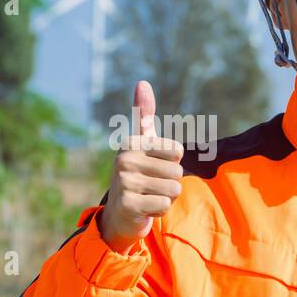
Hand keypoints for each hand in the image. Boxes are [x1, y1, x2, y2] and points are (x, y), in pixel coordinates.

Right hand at [97, 80, 183, 252]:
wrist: (119, 215)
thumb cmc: (138, 174)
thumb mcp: (142, 143)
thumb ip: (144, 114)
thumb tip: (142, 82)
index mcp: (131, 143)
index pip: (177, 151)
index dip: (172, 163)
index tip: (153, 167)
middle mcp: (124, 160)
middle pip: (177, 172)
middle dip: (170, 183)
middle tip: (150, 186)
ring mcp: (124, 182)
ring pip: (173, 189)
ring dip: (166, 197)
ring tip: (148, 197)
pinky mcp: (128, 205)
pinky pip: (165, 205)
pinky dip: (160, 211)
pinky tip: (145, 209)